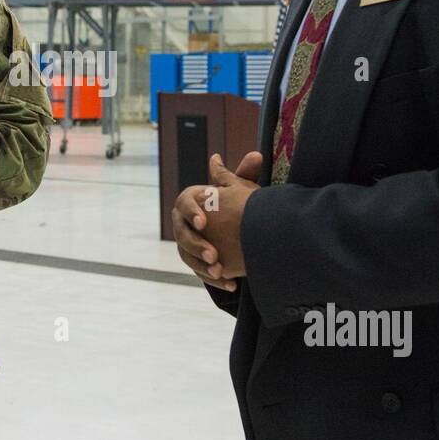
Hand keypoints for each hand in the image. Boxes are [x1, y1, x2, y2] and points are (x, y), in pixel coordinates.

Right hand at [173, 152, 263, 290]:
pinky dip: (214, 279)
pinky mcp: (194, 262)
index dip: (192, 213)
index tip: (204, 223)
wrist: (234, 229)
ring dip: (202, 266)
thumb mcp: (241, 191)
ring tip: (220, 271)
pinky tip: (231, 284)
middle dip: (197, 245)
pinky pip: (199, 273)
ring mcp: (186, 244)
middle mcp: (182, 222)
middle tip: (214, 255)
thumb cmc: (234, 204)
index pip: (184, 203)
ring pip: (187, 256)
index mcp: (190, 200)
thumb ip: (245, 175)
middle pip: (182, 234)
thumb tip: (256, 155)